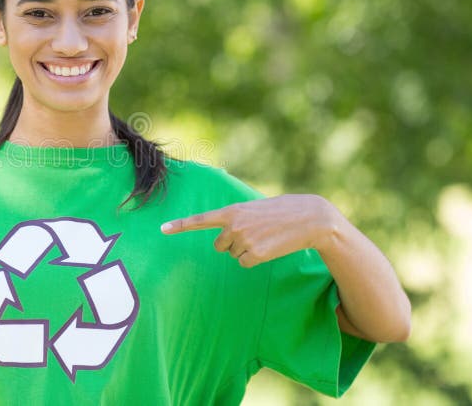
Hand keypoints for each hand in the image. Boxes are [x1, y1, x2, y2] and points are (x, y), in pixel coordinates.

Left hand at [160, 194, 336, 267]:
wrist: (309, 218)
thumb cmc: (282, 211)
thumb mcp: (254, 208)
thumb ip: (236, 218)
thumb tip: (224, 239)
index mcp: (232, 210)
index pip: (200, 220)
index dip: (180, 225)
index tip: (162, 230)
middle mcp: (233, 225)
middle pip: (219, 246)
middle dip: (233, 243)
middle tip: (255, 233)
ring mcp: (243, 240)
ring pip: (233, 255)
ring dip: (247, 250)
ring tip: (266, 237)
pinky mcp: (254, 254)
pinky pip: (244, 264)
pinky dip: (255, 259)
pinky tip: (269, 248)